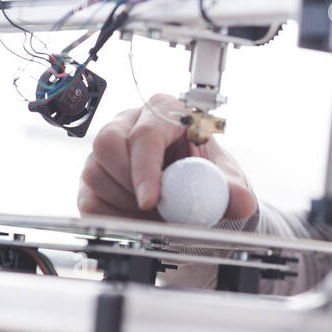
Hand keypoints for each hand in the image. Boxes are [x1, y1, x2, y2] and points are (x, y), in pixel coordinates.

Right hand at [77, 93, 257, 221]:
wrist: (195, 190)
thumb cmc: (206, 172)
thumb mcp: (225, 179)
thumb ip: (233, 190)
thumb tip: (242, 200)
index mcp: (164, 112)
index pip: (145, 133)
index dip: (145, 167)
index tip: (151, 200)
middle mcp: (128, 124)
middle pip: (108, 144)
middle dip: (130, 183)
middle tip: (154, 208)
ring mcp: (106, 151)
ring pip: (95, 173)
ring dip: (125, 203)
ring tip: (156, 213)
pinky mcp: (94, 179)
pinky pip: (90, 200)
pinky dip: (115, 218)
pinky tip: (139, 220)